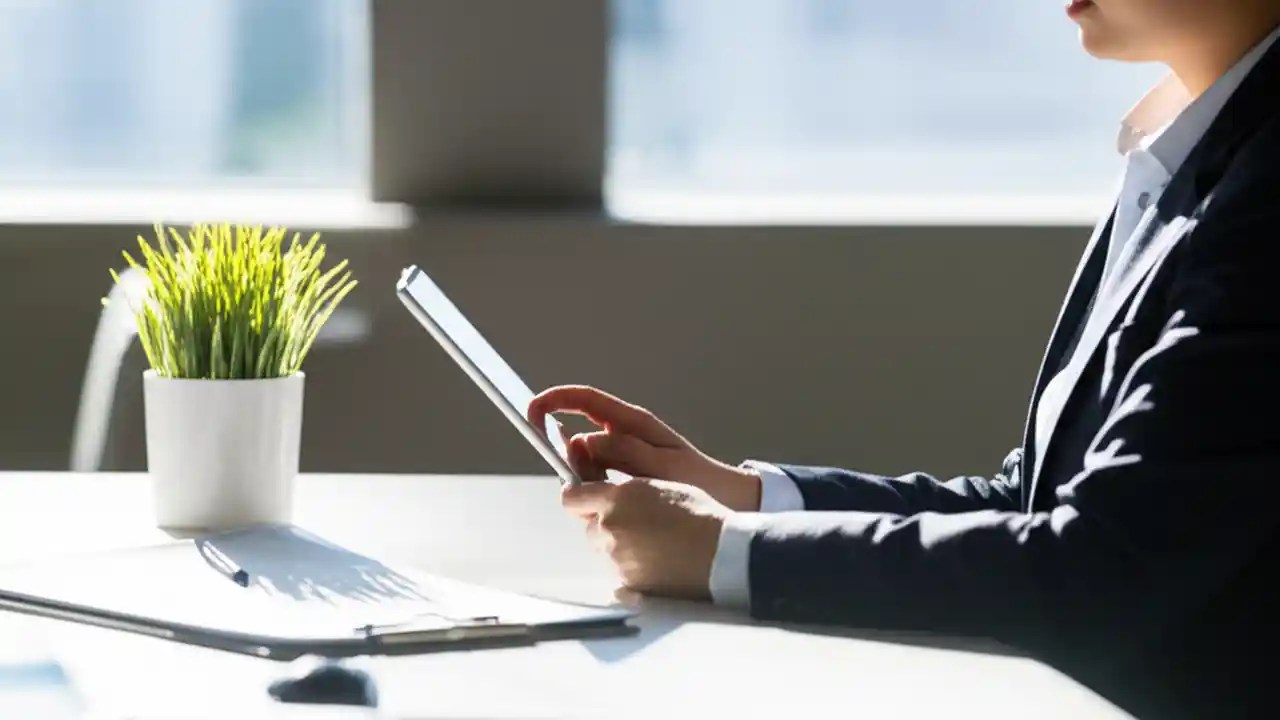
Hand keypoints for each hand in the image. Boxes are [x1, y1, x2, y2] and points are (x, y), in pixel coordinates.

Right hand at [528, 385, 763, 511]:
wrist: (724, 500)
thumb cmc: (699, 479)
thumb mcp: (664, 463)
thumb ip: (625, 451)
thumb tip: (584, 440)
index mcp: (632, 422)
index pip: (584, 400)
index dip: (555, 401)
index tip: (531, 410)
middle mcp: (623, 435)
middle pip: (577, 435)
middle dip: (568, 455)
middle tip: (587, 479)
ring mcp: (621, 456)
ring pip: (584, 461)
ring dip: (583, 477)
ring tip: (613, 494)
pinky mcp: (622, 477)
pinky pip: (596, 478)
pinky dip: (593, 488)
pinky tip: (611, 503)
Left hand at [563, 477, 729, 599]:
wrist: (722, 554)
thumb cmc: (699, 517)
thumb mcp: (658, 486)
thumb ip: (623, 491)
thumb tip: (602, 494)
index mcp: (617, 498)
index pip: (571, 497)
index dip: (577, 496)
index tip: (584, 497)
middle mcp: (609, 527)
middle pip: (588, 526)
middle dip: (603, 523)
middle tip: (634, 523)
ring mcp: (616, 558)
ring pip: (604, 549)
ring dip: (617, 545)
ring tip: (653, 544)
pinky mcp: (626, 583)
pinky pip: (618, 572)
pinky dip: (631, 566)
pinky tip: (657, 561)